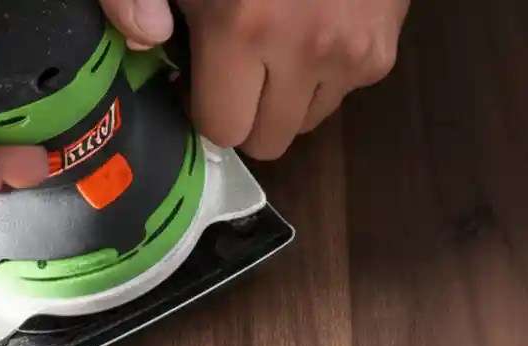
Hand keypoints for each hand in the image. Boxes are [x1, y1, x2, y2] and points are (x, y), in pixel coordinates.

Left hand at [101, 0, 408, 159]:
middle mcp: (305, 50)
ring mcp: (354, 51)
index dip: (204, 107)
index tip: (197, 76)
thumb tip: (142, 40)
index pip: (223, 128)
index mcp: (244, 28)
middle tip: (234, 66)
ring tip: (277, 40)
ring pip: (310, 120)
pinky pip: (345, 88)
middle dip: (246, 114)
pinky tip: (313, 22)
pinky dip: (325, 69)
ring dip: (289, 96)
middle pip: (269, 140)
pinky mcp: (386, 45)